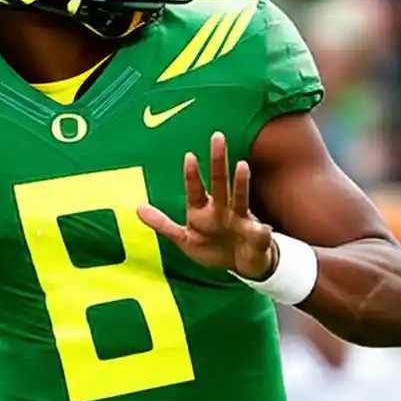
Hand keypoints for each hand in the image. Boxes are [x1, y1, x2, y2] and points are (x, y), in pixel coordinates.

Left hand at [137, 132, 276, 278]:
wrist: (241, 264)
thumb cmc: (212, 247)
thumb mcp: (184, 239)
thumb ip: (162, 224)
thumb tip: (137, 208)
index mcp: (202, 211)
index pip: (195, 189)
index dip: (192, 175)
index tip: (189, 156)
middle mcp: (222, 209)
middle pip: (219, 182)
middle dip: (217, 161)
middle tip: (217, 136)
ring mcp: (240, 220)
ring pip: (240, 198)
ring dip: (241, 182)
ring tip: (242, 166)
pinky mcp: (257, 236)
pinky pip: (260, 234)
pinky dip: (261, 231)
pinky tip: (263, 228)